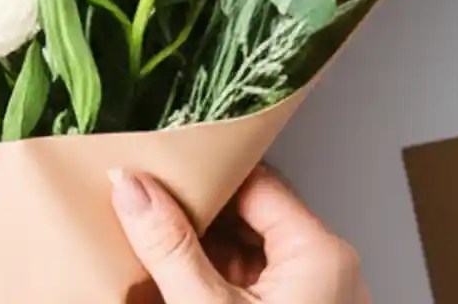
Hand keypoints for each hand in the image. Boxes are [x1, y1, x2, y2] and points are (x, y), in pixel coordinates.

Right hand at [110, 165, 369, 303]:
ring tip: (149, 239)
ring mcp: (311, 298)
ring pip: (246, 251)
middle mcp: (324, 269)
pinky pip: (249, 285)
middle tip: (143, 201)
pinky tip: (172, 280)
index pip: (257, 182)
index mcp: (319, 253)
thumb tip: (133, 188)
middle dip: (195, 212)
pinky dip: (210, 279)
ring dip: (198, 247)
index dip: (204, 173)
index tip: (157, 166)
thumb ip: (168, 246)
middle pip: (250, 215)